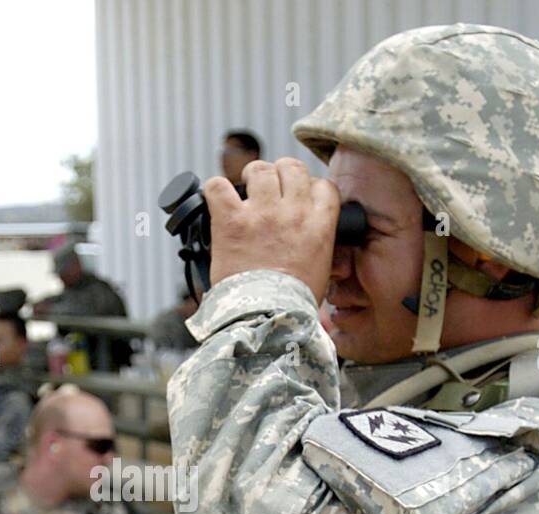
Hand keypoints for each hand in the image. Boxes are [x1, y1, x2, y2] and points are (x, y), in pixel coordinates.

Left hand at [206, 157, 339, 302]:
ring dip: (251, 177)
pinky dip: (215, 189)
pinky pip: (218, 187)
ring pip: (260, 170)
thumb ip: (319, 247)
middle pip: (292, 168)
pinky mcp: (232, 222)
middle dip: (281, 174)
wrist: (267, 319)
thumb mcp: (322, 272)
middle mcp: (293, 212)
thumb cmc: (293, 304)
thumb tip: (312, 242)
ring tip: (245, 191)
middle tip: (270, 190)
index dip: (310, 188)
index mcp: (320, 225)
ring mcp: (262, 214)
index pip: (323, 186)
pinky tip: (218, 201)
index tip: (299, 198)